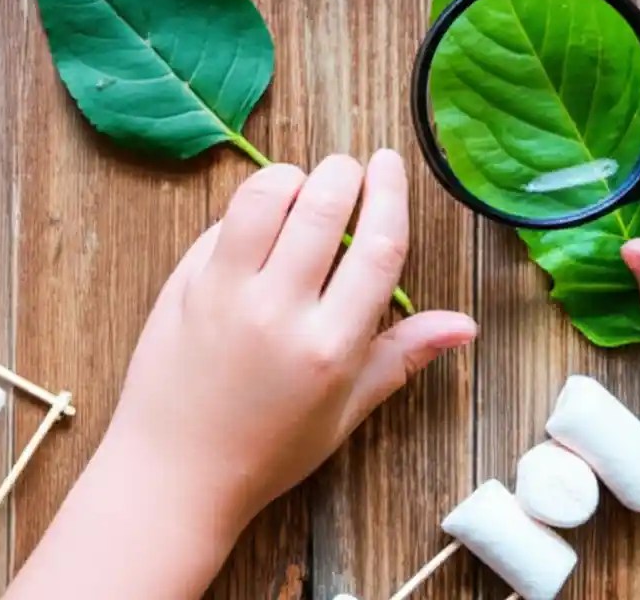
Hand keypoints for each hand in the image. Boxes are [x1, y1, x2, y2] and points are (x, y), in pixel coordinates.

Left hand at [111, 150, 476, 525]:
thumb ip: (402, 356)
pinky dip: (249, 209)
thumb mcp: (345, 413)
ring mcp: (224, 293)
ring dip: (292, 178)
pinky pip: (223, 221)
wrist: (174, 474)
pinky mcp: (183, 283)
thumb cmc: (266, 451)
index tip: (388, 164)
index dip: (389, 193)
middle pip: (322, 205)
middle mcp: (278, 311)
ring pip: (264, 195)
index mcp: (330, 346)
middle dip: (343, 171)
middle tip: (349, 173)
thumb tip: (465, 326)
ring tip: (302, 191)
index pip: (376, 247)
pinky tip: (260, 229)